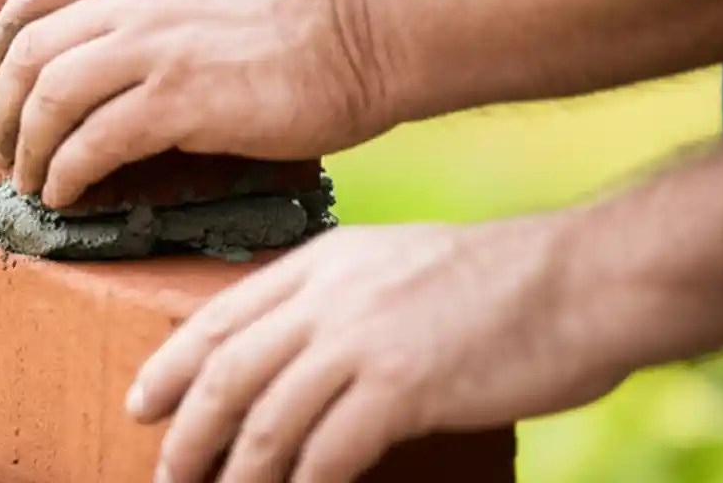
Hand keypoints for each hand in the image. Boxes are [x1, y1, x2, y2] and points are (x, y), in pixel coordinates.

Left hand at [0, 0, 389, 208]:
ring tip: (33, 183)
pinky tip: (68, 194)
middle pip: (30, 53)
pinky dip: (68, 173)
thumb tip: (128, 45)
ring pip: (51, 99)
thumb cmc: (311, 17)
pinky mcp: (180, 99)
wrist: (372, 27)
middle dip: (3, 111)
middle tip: (7, 152)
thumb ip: (162, 0)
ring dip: (29, 149)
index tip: (1, 88)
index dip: (1, 48)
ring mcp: (155, 46)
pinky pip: (94, 141)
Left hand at [126, 218, 628, 482]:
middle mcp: (330, 295)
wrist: (580, 278)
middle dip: (187, 431)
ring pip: (266, 417)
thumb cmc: (497, 280)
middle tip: (166, 472)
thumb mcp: (395, 264)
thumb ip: (337, 297)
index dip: (171, 364)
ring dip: (234, 473)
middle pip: (228, 370)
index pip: (220, 314)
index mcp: (323, 260)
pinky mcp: (403, 384)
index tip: (142, 401)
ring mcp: (363, 338)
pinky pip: (327, 451)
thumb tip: (288, 351)